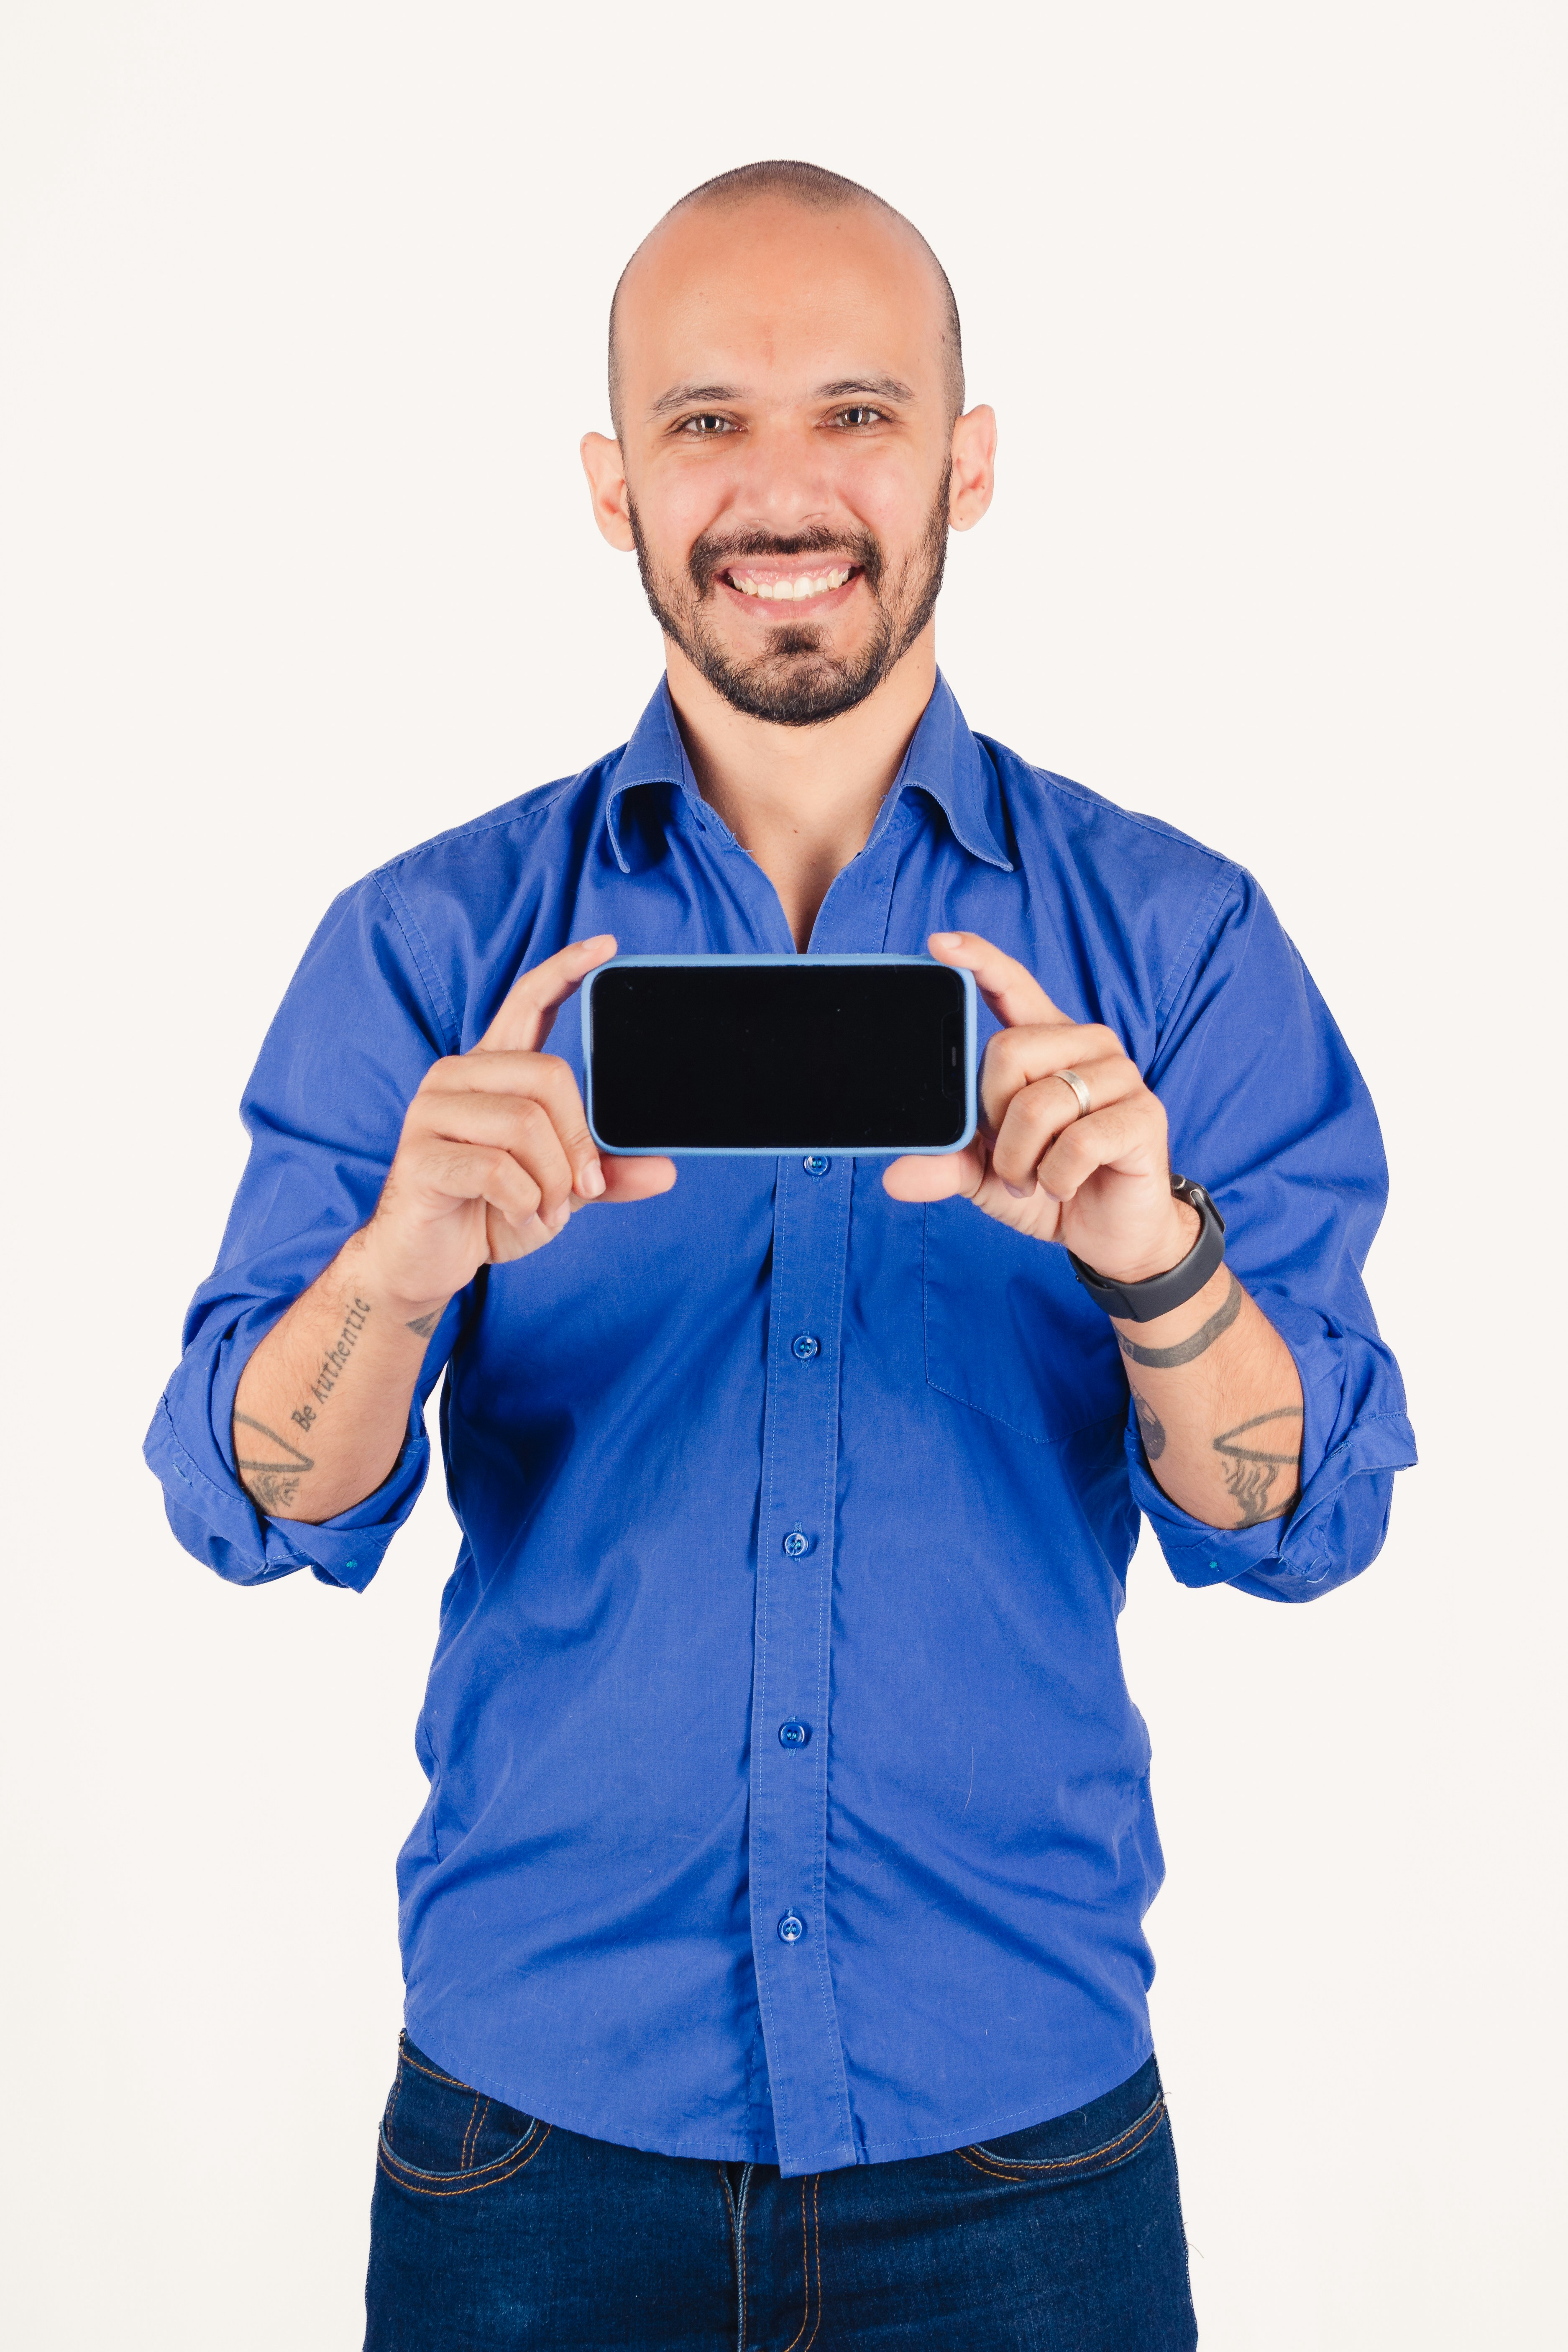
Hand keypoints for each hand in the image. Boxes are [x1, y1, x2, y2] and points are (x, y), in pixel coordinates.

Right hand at [359, 936, 675, 1312]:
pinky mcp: (418, 1155)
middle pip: (549, 1075)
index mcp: (492, 1071)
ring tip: (543, 1210)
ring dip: (552, 1182)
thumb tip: (666, 1170)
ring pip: (525, 1124)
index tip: (605, 947)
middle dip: (579, 1140)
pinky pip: (497, 1170)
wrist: (424, 1263)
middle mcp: (458, 1078)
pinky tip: (516, 1218)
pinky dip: (524, 1205)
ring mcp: (431, 1112)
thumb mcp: (561, 1191)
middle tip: (583, 1188)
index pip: (528, 1002)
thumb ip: (606, 1172)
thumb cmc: (490, 1213)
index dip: (565, 971)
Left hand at [883, 933, 1195, 1282]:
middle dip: (993, 1119)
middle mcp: (1087, 1046)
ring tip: (1034, 1179)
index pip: (1013, 985)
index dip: (979, 961)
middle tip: (1010, 1159)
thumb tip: (894, 1176)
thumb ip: (946, 1163)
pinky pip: (1076, 1142)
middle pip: (1008, 1053)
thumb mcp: (987, 1173)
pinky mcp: (1144, 1116)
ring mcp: (1121, 1077)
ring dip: (1021, 1159)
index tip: (940, 944)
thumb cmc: (1052, 1186)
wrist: (1112, 1233)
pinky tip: (1063, 1186)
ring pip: (1040, 1103)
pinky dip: (1054, 1178)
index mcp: (1047, 1043)